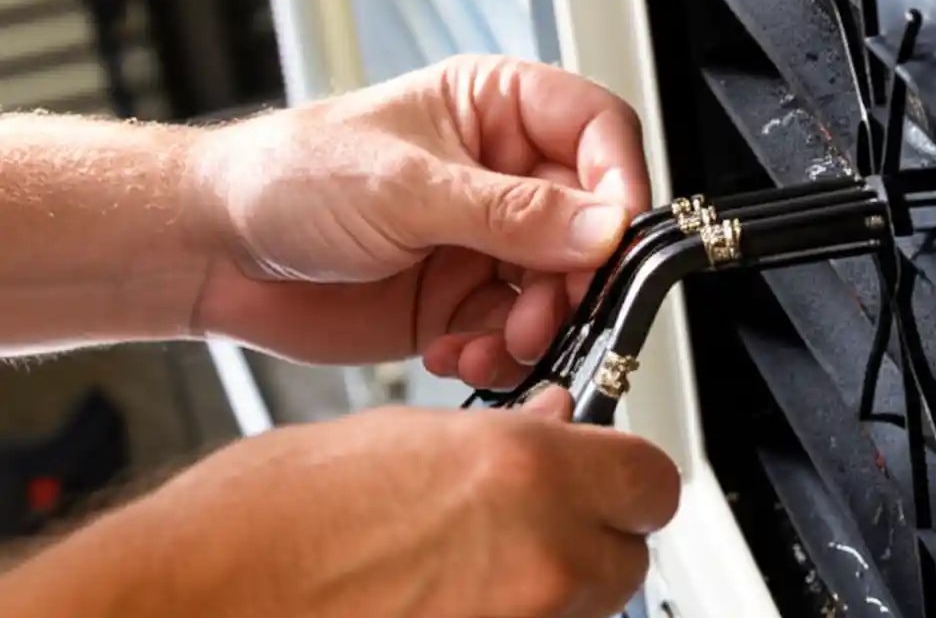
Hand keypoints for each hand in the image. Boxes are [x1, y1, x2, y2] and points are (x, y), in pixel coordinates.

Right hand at [0, 389, 680, 617]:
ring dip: (555, 583)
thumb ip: (497, 440)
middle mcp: (539, 558)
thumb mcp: (392, 438)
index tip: (608, 474)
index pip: (652, 478)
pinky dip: (517, 614)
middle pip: (629, 552)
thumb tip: (550, 430)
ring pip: (591, 604)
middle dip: (592, 534)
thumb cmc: (262, 522)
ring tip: (475, 566)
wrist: (189, 603)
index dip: (628, 474)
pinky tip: (453, 600)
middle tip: (533, 523)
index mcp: (520, 474)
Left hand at [190, 55, 650, 386]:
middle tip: (548, 311)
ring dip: (539, 325)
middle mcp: (501, 176)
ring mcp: (486, 242)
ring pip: (561, 288)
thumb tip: (603, 227)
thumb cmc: (289, 178)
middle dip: (575, 277)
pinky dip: (500, 354)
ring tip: (498, 342)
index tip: (616, 237)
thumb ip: (511, 215)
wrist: (215, 253)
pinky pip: (516, 333)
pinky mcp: (464, 299)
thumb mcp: (407, 188)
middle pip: (591, 223)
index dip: (620, 182)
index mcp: (495, 111)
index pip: (597, 132)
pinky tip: (459, 354)